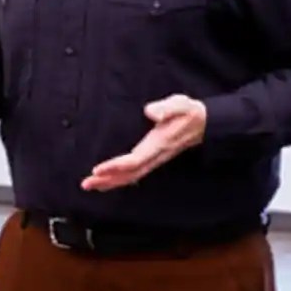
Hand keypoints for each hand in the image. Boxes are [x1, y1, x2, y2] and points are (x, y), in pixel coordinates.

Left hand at [81, 94, 206, 191]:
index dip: (116, 166)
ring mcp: (154, 159)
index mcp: (158, 144)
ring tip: (90, 185)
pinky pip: (134, 173)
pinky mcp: (152, 159)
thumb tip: (150, 112)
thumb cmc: (188, 113)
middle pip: (130, 174)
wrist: (203, 124)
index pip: (135, 160)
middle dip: (108, 180)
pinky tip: (107, 182)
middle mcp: (155, 156)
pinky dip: (119, 179)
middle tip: (86, 183)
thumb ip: (166, 108)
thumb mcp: (180, 105)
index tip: (98, 169)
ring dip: (111, 182)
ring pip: (131, 176)